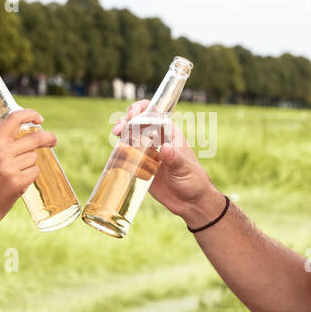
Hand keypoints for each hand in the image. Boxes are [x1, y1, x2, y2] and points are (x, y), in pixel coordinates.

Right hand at [0, 108, 57, 223]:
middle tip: (54, 140)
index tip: (39, 118)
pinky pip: (35, 172)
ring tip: (16, 174)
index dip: (30, 114)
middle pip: (35, 139)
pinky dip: (31, 176)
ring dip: (30, 164)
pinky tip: (18, 182)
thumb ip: (5, 144)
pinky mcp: (18, 181)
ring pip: (34, 157)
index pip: (14, 119)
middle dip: (48, 138)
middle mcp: (2, 153)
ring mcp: (10, 167)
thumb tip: (30, 134)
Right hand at [112, 101, 224, 227]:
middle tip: (119, 127)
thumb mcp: (185, 168)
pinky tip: (117, 153)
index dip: (142, 109)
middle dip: (127, 120)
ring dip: (122, 133)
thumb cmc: (194, 181)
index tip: (133, 114)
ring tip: (116, 134)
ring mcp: (148, 153)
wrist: (191, 202)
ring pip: (131, 137)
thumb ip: (175, 159)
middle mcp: (157, 141)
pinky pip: (128, 156)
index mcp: (169, 134)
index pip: (155, 113)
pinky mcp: (141, 167)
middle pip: (138, 122)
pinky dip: (120, 152)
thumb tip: (165, 148)